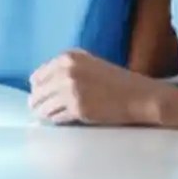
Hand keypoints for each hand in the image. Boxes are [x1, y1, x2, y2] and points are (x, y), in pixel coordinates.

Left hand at [29, 49, 167, 125]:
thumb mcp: (88, 64)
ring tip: (53, 116)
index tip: (43, 96)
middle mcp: (66, 71)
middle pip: (37, 93)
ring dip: (46, 114)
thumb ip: (64, 69)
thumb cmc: (116, 81)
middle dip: (39, 103)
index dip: (38, 89)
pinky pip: (57, 118)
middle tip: (43, 110)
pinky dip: (58, 121)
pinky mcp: (78, 108)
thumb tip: (38, 85)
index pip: (36, 77)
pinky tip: (64, 120)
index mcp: (67, 57)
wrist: (141, 96)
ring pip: (43, 107)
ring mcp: (71, 90)